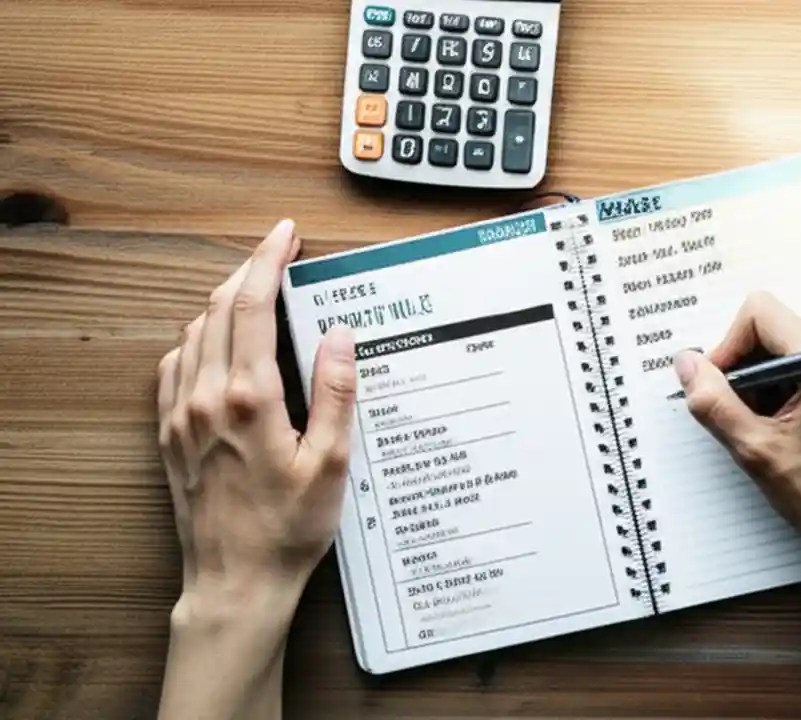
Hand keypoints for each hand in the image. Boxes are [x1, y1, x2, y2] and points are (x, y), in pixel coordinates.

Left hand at [156, 219, 356, 618]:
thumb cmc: (289, 529)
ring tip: (257, 295)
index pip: (251, 306)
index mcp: (248, 399)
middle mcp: (205, 398)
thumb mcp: (332, 464)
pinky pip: (174, 366)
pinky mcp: (169, 434)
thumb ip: (338, 394)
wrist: (234, 581)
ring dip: (223, 303)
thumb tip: (339, 335)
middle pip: (217, 309)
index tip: (284, 235)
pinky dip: (197, 340)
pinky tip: (218, 346)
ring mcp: (179, 415)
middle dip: (247, 271)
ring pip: (193, 333)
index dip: (268, 261)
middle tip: (278, 254)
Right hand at [674, 292, 800, 555]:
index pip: (759, 313)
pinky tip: (783, 426)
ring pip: (780, 345)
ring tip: (768, 427)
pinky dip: (779, 387)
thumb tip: (686, 364)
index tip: (719, 388)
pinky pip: (799, 363)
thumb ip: (713, 402)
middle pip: (769, 326)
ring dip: (760, 381)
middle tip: (744, 416)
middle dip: (744, 368)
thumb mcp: (755, 450)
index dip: (727, 347)